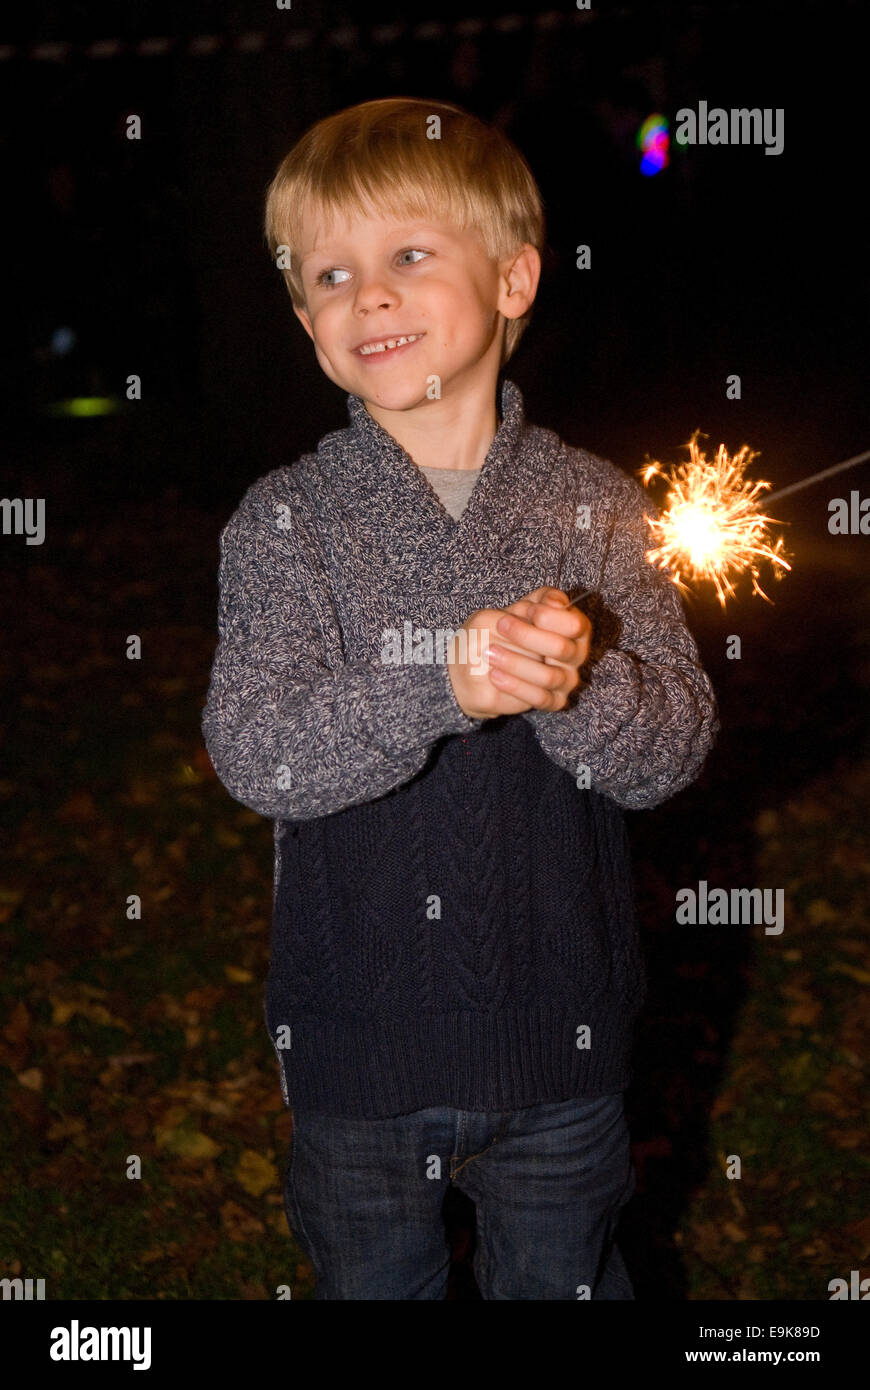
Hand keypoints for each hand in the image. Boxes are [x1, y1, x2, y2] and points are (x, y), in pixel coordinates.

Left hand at [487, 586, 591, 702]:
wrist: (480, 663)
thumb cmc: (505, 631)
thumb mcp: (519, 608)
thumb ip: (541, 600)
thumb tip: (558, 602)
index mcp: (575, 629)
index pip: (575, 624)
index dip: (551, 617)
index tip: (528, 610)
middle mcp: (577, 655)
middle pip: (561, 648)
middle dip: (527, 635)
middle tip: (501, 625)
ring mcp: (567, 680)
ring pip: (548, 676)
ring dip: (516, 663)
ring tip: (490, 653)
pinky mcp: (555, 701)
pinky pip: (540, 698)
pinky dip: (515, 686)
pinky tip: (495, 675)